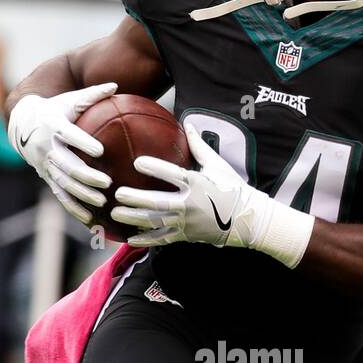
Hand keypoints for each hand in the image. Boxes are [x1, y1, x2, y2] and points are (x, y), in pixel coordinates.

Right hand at [7, 82, 116, 224]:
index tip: (100, 149)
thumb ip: (92, 95)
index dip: (83, 142)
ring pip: (64, 183)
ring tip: (103, 201)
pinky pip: (60, 195)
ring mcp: (45, 164)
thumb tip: (116, 85)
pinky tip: (90, 218)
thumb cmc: (54, 109)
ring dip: (82, 194)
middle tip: (107, 182)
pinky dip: (74, 207)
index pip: (69, 135)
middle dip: (86, 175)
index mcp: (53, 125)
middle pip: (67, 164)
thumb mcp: (69, 100)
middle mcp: (47, 147)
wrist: (22, 123)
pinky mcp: (46, 177)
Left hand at [111, 122, 313, 267]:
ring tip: (115, 214)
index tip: (137, 162)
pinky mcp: (186, 236)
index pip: (173, 175)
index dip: (155, 168)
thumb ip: (199, 146)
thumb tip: (188, 123)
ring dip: (134, 219)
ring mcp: (187, 223)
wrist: (246, 219)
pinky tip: (129, 238)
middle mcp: (190, 205)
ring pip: (156, 222)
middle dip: (136, 199)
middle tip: (117, 193)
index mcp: (197, 184)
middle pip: (158, 202)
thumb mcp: (218, 165)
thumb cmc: (232, 188)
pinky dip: (145, 239)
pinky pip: (162, 239)